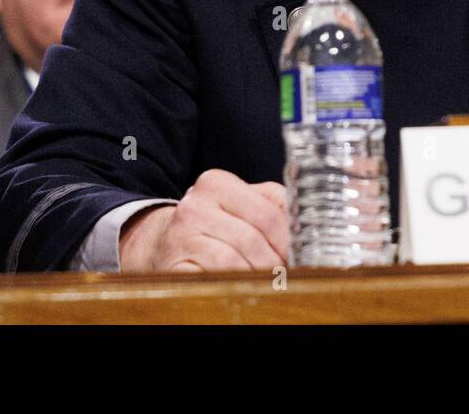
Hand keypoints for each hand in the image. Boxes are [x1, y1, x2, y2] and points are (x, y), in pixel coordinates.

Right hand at [119, 169, 288, 271]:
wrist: (161, 242)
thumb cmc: (211, 223)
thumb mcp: (241, 203)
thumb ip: (274, 205)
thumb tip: (307, 228)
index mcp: (216, 183)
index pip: (268, 213)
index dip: (288, 239)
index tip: (300, 255)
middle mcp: (195, 205)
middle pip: (253, 239)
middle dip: (275, 261)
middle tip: (287, 274)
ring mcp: (181, 236)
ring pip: (235, 262)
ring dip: (256, 277)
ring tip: (266, 283)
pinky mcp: (173, 266)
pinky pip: (213, 280)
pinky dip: (232, 286)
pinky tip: (241, 286)